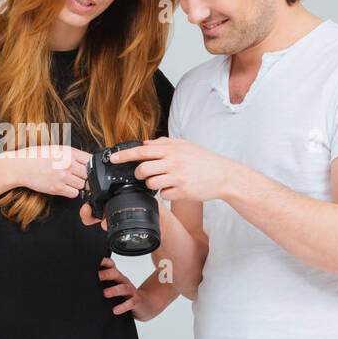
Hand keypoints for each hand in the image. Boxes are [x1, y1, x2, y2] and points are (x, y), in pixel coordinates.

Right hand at [0, 145, 90, 198]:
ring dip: (77, 184)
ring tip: (68, 181)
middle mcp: (67, 164)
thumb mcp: (56, 149)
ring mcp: (63, 177)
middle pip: (88, 173)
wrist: (20, 166)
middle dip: (84, 175)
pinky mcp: (57, 188)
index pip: (90, 159)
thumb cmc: (36, 157)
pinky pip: (74, 193)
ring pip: (82, 185)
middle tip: (77, 175)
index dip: (91, 165)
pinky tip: (65, 187)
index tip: (88, 168)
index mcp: (68, 152)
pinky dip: (71, 192)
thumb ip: (71, 154)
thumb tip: (86, 160)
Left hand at [98, 256, 150, 317]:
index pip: (112, 266)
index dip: (104, 262)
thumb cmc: (126, 295)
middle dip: (107, 274)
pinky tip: (116, 310)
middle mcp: (124, 282)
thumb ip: (104, 283)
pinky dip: (123, 306)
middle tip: (98, 276)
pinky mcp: (136, 302)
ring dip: (114, 290)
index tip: (96, 262)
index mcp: (118, 277)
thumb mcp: (115, 287)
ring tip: (105, 293)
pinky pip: (130, 303)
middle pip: (116, 274)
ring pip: (123, 288)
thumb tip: (86, 281)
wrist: (145, 304)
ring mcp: (131, 291)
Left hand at [109, 137, 232, 202]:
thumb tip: (145, 144)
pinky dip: (165, 193)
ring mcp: (178, 178)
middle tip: (143, 175)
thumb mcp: (185, 145)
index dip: (124, 155)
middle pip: (142, 169)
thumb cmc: (204, 160)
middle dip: (138, 174)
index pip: (142, 151)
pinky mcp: (182, 192)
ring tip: (161, 181)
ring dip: (151, 184)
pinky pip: (163, 195)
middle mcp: (174, 162)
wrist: (225, 176)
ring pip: (151, 183)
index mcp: (173, 149)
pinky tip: (174, 189)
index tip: (112, 158)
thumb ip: (165, 143)